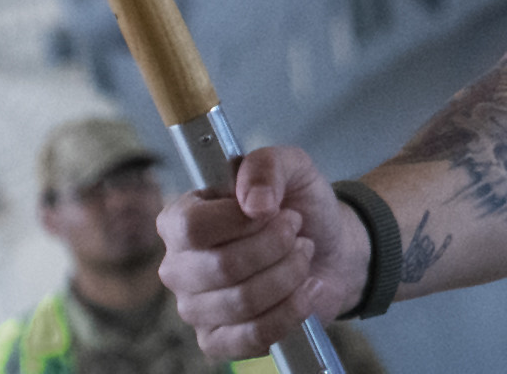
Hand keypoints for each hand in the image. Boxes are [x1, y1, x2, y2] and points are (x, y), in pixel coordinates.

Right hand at [159, 145, 368, 359]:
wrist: (329, 248)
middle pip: (222, 267)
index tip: (275, 210)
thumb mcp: (290, 167)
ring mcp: (195, 308)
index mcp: (180, 220)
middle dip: (276, 247)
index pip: (192, 227)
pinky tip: (306, 290)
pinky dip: (291, 311)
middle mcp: (178, 266)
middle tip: (297, 232)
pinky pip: (252, 337)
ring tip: (303, 255)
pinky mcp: (218, 340)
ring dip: (289, 275)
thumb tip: (255, 203)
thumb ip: (267, 166)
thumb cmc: (298, 205)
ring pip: (242, 302)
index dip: (241, 221)